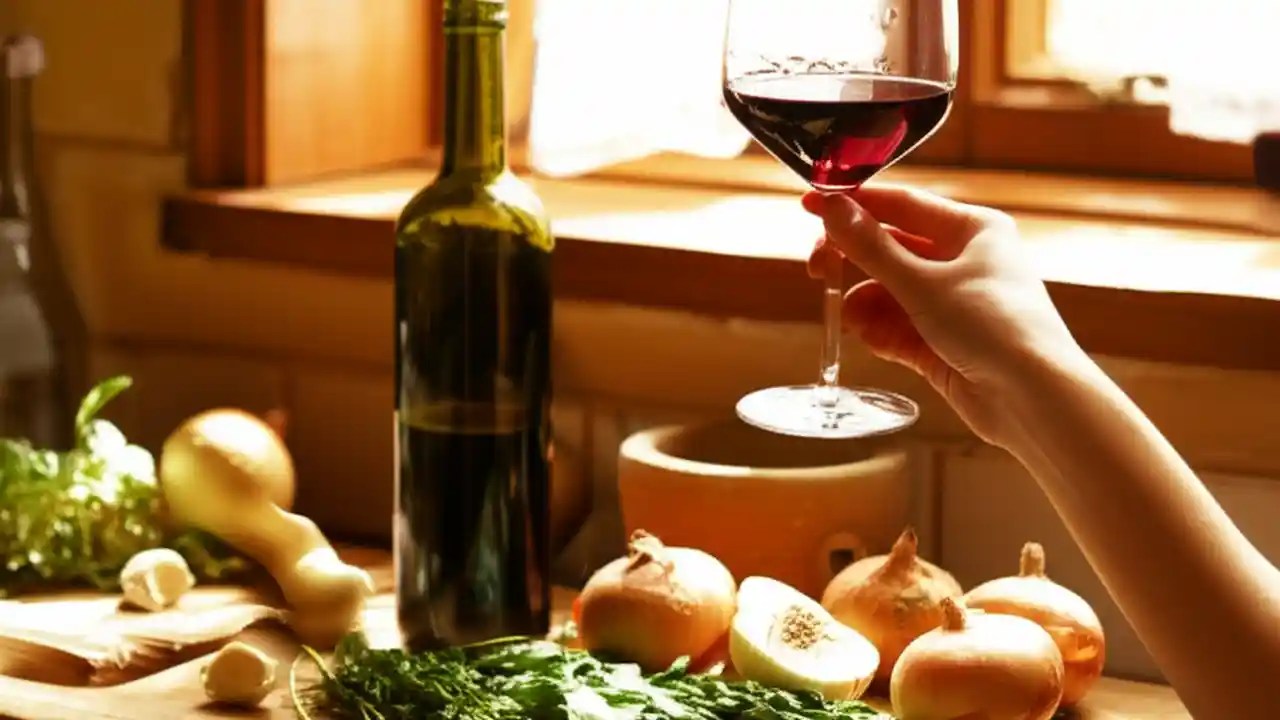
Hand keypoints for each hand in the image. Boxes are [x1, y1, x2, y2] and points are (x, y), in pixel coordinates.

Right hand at [804, 186, 1084, 445]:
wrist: (1035, 400)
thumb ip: (870, 247)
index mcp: (973, 230)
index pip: (902, 204)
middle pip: (890, 248)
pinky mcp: (944, 342)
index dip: (853, 204)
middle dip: (854, 262)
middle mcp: (965, 261)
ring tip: (855, 322)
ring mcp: (954, 303)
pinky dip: (881, 332)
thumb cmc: (995, 328)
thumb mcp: (922, 283)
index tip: (810, 204)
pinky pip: (898, 326)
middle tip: (819, 272)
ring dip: (866, 305)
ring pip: (889, 292)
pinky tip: (875, 342)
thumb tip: (830, 207)